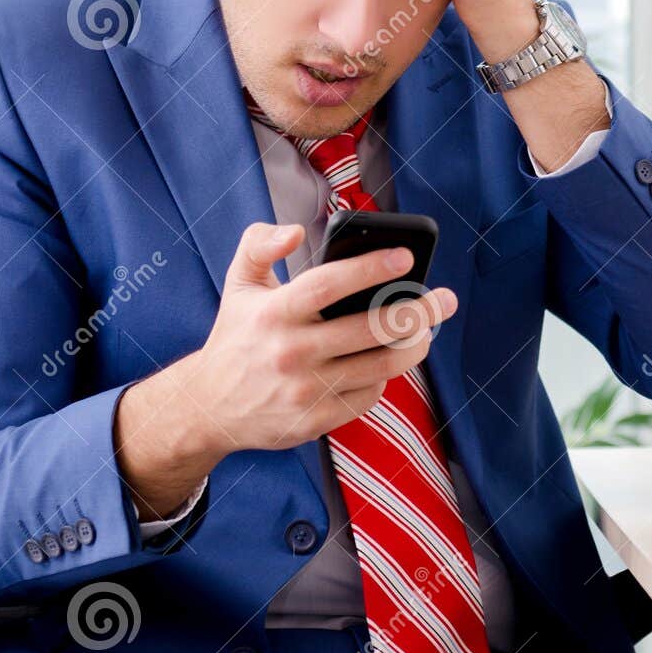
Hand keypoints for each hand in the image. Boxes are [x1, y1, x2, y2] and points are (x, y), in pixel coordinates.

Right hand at [194, 222, 457, 452]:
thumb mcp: (238, 283)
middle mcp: (290, 351)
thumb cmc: (236, 336)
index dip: (371, 268)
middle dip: (417, 311)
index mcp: (274, 312)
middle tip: (443, 300)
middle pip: (370, 328)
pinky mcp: (314, 421)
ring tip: (426, 331)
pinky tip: (386, 362)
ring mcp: (304, 390)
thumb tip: (295, 232)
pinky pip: (368, 395)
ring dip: (414, 346)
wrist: (208, 406)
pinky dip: (383, 377)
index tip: (406, 257)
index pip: (329, 284)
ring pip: (380, 366)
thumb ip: (260, 243)